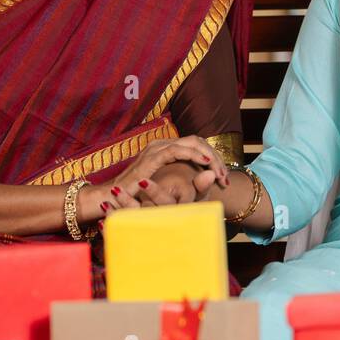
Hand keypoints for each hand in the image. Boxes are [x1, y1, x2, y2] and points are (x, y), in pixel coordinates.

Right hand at [77, 135, 228, 220]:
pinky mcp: (152, 157)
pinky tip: (206, 163)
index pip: (198, 144)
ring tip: (220, 172)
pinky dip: (195, 154)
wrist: (114, 199)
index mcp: (166, 149)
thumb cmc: (139, 196)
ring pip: (192, 143)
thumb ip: (188, 182)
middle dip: (216, 157)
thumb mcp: (169, 188)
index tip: (224, 176)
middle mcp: (162, 144)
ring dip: (210, 157)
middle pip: (198, 141)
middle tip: (225, 176)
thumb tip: (209, 178)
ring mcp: (156, 148)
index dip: (214, 157)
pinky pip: (177, 150)